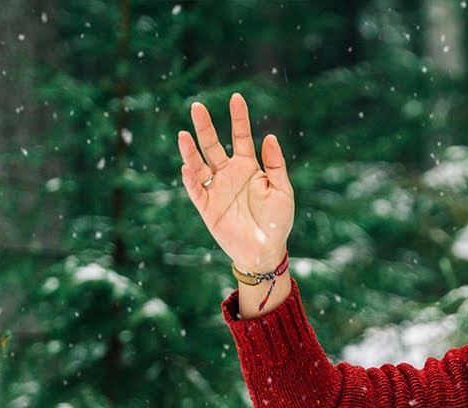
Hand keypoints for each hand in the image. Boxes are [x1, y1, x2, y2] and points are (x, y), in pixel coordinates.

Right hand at [177, 93, 293, 271]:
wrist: (265, 250)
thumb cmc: (277, 221)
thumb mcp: (282, 191)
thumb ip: (275, 165)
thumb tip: (269, 137)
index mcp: (249, 168)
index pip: (240, 137)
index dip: (238, 119)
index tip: (236, 98)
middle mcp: (229, 174)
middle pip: (213, 145)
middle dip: (205, 127)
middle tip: (197, 106)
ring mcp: (216, 189)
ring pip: (199, 164)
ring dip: (191, 150)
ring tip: (184, 134)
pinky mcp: (207, 207)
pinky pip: (196, 190)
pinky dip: (190, 179)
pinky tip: (187, 167)